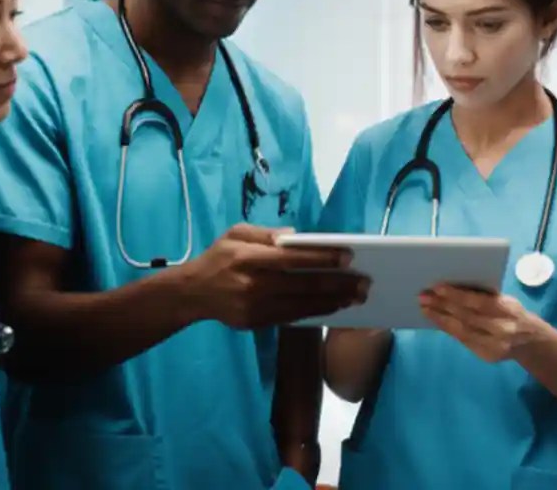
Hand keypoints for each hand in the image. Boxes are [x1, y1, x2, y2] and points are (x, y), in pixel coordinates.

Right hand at [186, 224, 368, 328]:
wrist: (193, 293)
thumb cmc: (219, 258)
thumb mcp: (236, 234)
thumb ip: (265, 233)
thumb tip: (296, 236)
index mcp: (247, 258)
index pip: (291, 258)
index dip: (322, 258)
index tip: (348, 257)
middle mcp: (252, 284)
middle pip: (302, 285)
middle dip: (337, 284)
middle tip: (363, 284)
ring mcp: (255, 307)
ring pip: (301, 305)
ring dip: (332, 302)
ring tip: (355, 298)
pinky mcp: (256, 323)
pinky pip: (291, 317)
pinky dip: (314, 312)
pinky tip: (332, 306)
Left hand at [419, 284, 545, 362]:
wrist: (530, 340)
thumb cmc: (511, 312)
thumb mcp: (505, 300)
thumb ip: (485, 296)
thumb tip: (453, 286)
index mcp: (507, 310)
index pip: (479, 302)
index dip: (457, 295)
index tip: (437, 287)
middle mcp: (502, 329)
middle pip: (467, 317)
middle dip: (443, 306)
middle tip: (423, 296)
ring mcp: (494, 346)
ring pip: (462, 331)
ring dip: (440, 318)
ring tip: (425, 308)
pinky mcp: (487, 356)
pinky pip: (463, 340)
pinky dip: (448, 329)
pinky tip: (436, 320)